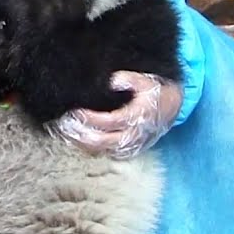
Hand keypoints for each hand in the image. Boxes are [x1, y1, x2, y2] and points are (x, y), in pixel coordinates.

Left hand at [47, 72, 183, 158]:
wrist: (171, 107)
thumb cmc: (155, 92)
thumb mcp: (146, 80)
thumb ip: (130, 79)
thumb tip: (114, 80)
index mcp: (138, 117)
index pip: (108, 122)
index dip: (89, 118)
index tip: (75, 111)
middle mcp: (134, 135)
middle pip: (101, 142)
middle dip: (80, 134)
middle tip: (63, 125)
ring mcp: (132, 145)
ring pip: (102, 151)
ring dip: (82, 143)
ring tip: (64, 133)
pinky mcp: (129, 150)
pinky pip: (107, 154)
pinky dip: (90, 149)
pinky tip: (77, 141)